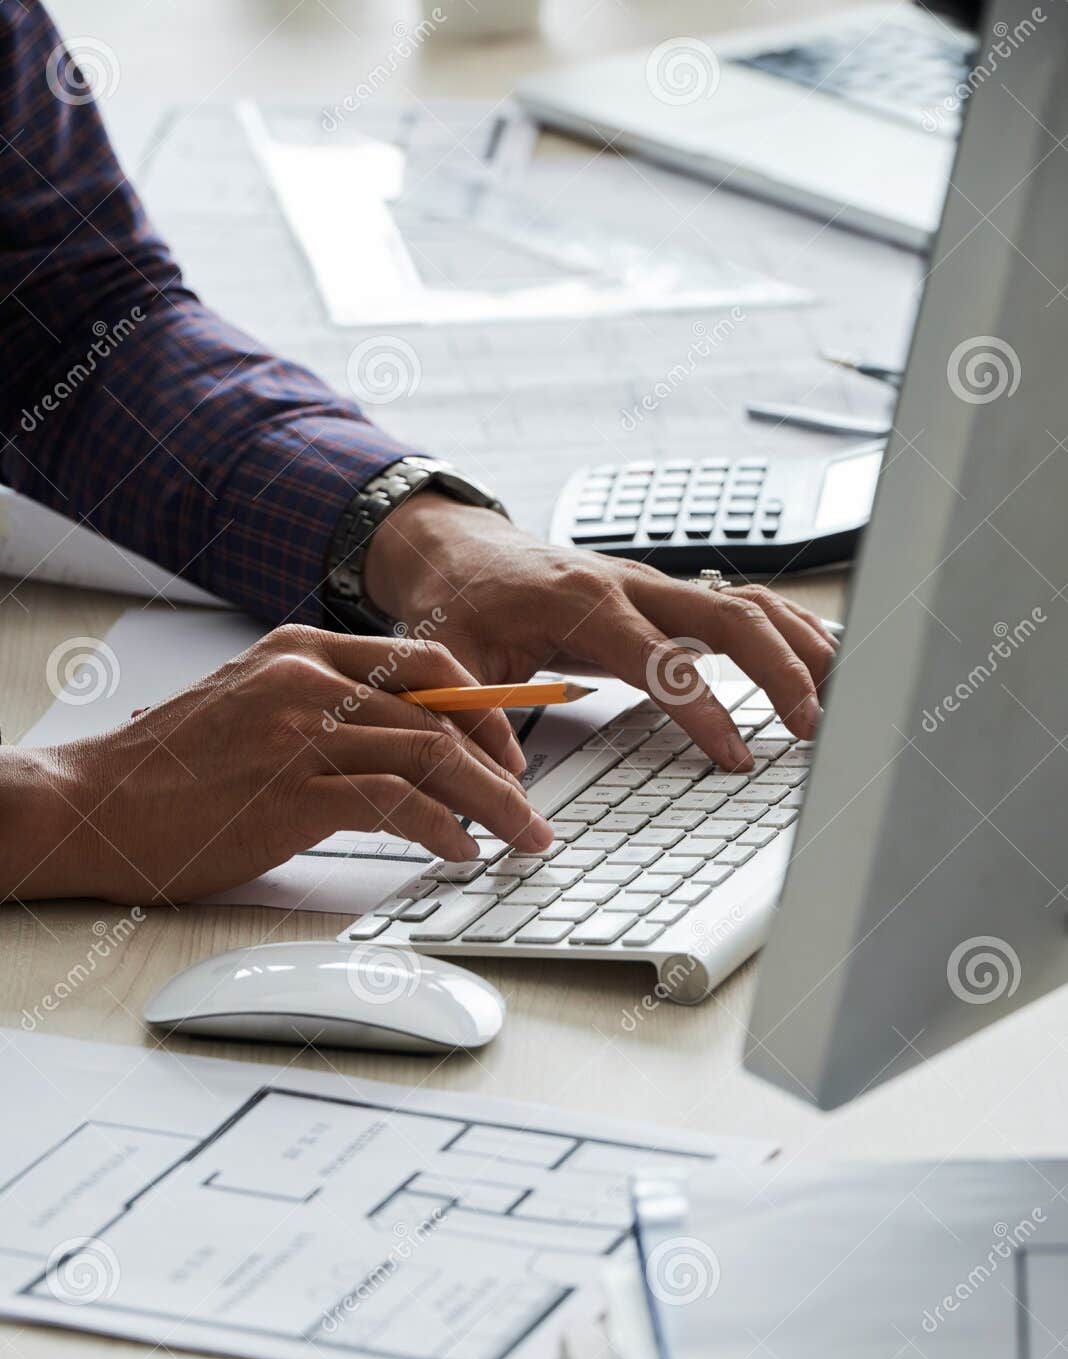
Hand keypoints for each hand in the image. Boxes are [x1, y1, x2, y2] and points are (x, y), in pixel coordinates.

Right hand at [2, 626, 552, 903]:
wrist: (90, 804)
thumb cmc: (169, 770)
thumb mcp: (251, 709)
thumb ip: (322, 709)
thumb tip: (406, 744)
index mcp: (299, 649)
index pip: (426, 661)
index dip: (483, 706)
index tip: (512, 751)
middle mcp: (305, 680)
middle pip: (441, 713)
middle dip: (504, 766)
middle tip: (534, 809)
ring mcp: (298, 733)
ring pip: (431, 756)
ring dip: (491, 805)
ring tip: (519, 837)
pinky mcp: (289, 792)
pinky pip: (395, 804)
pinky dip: (441, 831)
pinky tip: (459, 852)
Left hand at [367, 494, 836, 771]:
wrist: (456, 547)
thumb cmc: (457, 602)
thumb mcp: (449, 663)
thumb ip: (477, 720)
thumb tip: (510, 787)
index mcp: (582, 601)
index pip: (662, 660)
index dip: (705, 713)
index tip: (735, 760)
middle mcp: (630, 584)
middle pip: (731, 617)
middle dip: (781, 672)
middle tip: (814, 730)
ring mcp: (654, 585)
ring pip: (749, 604)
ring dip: (800, 647)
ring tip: (842, 698)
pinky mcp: (665, 595)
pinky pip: (740, 605)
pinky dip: (787, 631)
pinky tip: (819, 660)